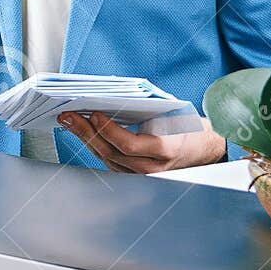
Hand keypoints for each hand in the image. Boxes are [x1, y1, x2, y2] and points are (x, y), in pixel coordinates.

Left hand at [60, 111, 226, 172]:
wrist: (202, 147)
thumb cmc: (187, 125)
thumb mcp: (172, 111)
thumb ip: (147, 105)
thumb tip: (113, 94)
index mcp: (166, 149)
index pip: (130, 146)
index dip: (109, 131)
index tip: (95, 114)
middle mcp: (152, 167)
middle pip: (112, 152)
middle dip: (86, 132)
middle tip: (67, 116)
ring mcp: (142, 174)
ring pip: (107, 158)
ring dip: (85, 138)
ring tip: (68, 121)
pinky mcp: (133, 175)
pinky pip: (109, 160)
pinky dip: (94, 144)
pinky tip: (82, 131)